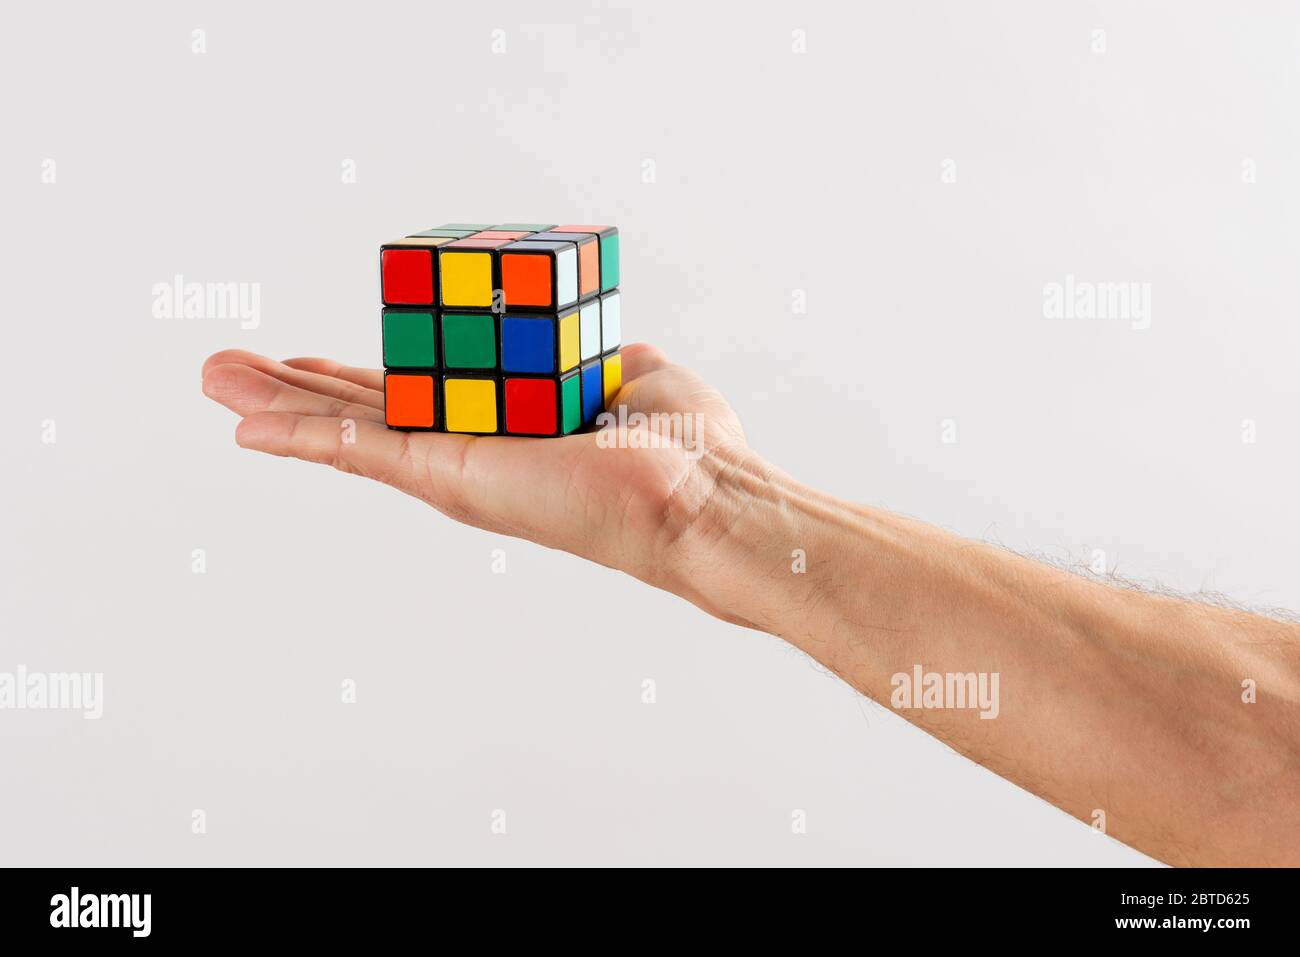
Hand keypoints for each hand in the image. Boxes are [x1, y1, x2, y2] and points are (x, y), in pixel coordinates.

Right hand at [201, 345, 755, 599]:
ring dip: (276, 404)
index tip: (315, 360)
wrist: (700, 492)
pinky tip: (247, 424)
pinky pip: (361, 449)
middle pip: (364, 410)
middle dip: (295, 389)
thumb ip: (591, 354)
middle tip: (231, 369)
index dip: (361, 375)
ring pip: (346, 429)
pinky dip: (299, 435)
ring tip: (214, 380)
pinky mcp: (453, 472)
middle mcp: (471, 445)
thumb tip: (593, 346)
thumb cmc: (683, 445)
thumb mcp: (631, 369)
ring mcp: (456, 463)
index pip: (416, 391)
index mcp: (505, 420)